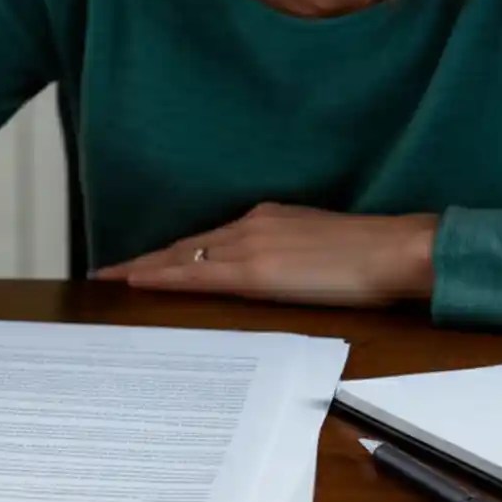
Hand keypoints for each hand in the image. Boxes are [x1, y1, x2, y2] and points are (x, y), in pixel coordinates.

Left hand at [94, 203, 438, 306]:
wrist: (393, 249)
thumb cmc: (370, 254)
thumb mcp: (319, 247)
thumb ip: (288, 255)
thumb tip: (273, 274)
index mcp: (268, 219)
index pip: (208, 238)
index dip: (173, 251)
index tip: (145, 261)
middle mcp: (251, 224)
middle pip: (186, 244)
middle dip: (146, 259)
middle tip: (108, 272)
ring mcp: (250, 243)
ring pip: (183, 256)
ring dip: (144, 268)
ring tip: (109, 279)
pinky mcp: (255, 269)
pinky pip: (196, 274)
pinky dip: (163, 276)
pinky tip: (138, 282)